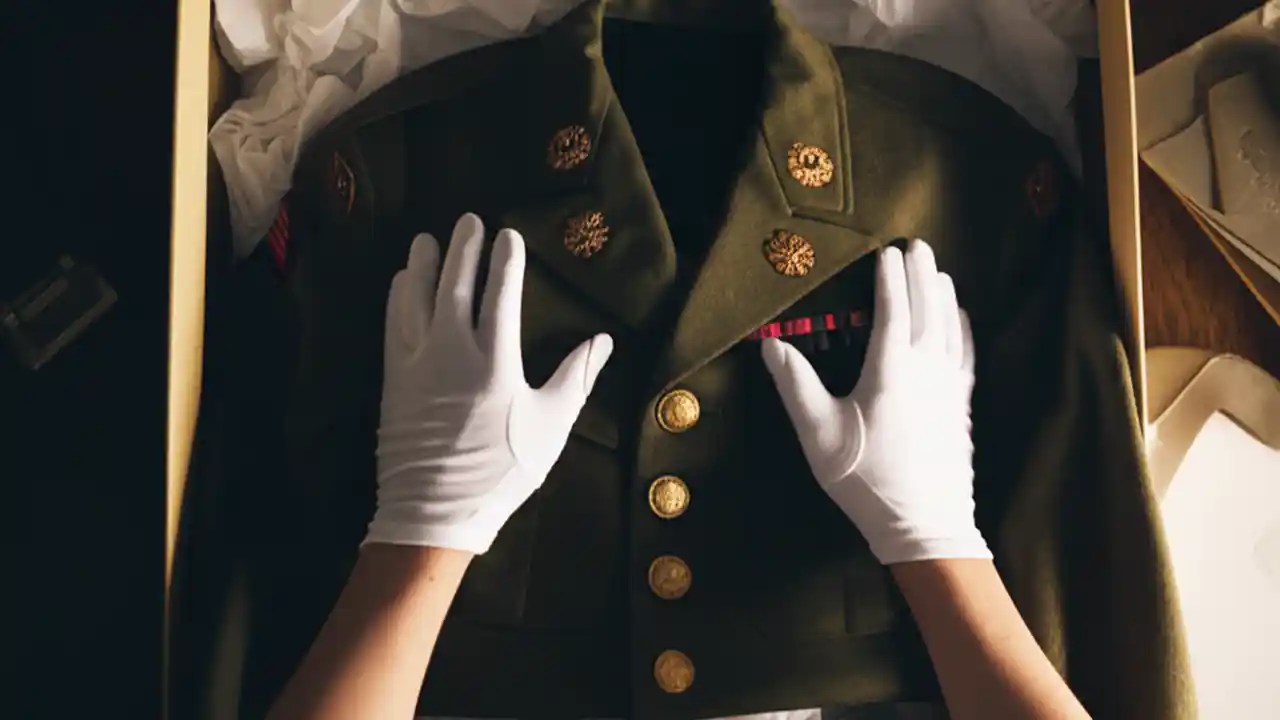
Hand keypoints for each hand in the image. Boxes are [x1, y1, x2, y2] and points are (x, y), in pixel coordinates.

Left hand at [367, 213, 612, 553]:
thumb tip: (602, 341)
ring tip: (427, 240)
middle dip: (462, 249)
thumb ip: (575, 378)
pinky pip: (393, 325)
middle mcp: (452, 350)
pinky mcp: (393, 379)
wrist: (436, 512)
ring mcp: (416, 362)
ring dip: (423, 265)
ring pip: (416, 298)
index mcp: (495, 359)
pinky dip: (398, 298)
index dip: (505, 261)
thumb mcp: (551, 426)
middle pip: (455, 285)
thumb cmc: (503, 470)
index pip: (500, 294)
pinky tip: (401, 282)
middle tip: (467, 220)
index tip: (508, 235)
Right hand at [761, 239, 988, 564]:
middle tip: (917, 245)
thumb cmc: (864, 479)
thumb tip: (771, 344)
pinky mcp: (961, 405)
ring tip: (937, 271)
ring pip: (950, 327)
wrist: (923, 525)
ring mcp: (949, 387)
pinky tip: (961, 318)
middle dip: (921, 274)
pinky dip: (962, 327)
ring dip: (944, 294)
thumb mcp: (818, 435)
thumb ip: (795, 386)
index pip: (892, 310)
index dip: (889, 279)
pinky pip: (965, 353)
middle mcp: (926, 370)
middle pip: (927, 309)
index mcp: (890, 371)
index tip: (885, 252)